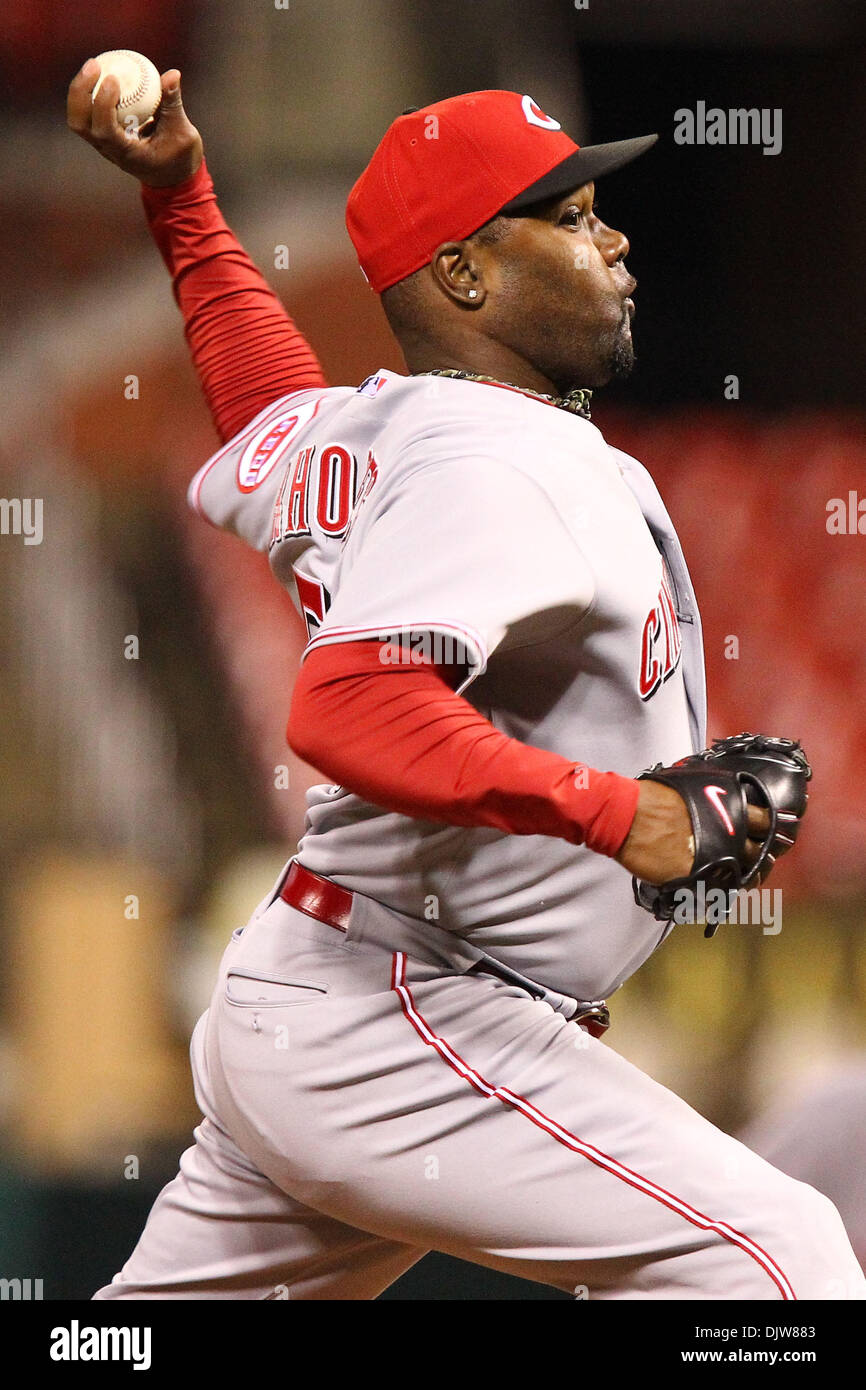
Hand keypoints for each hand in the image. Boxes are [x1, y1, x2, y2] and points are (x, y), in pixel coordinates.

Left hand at [67, 59, 202, 187]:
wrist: (171, 176)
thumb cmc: (179, 156)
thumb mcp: (183, 131)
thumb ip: (173, 103)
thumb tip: (173, 73)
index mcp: (127, 156)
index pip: (105, 131)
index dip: (102, 104)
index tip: (113, 79)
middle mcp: (108, 151)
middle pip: (79, 124)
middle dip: (80, 92)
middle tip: (95, 65)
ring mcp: (101, 144)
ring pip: (78, 118)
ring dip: (80, 90)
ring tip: (95, 65)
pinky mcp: (101, 135)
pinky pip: (86, 112)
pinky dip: (88, 91)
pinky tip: (100, 71)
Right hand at [615, 779, 770, 884]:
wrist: (628, 815)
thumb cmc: (655, 795)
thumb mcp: (694, 782)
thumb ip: (715, 793)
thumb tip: (722, 795)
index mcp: (730, 807)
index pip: (766, 820)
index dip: (773, 827)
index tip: (776, 831)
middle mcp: (729, 834)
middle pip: (760, 852)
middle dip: (764, 857)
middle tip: (764, 859)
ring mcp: (716, 858)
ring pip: (744, 876)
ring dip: (747, 877)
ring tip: (747, 877)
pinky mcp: (698, 878)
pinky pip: (719, 889)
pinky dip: (722, 889)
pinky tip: (722, 888)